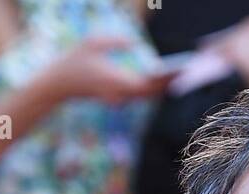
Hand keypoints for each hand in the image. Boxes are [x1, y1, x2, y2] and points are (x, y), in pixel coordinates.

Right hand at [40, 36, 179, 107]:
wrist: (59, 84)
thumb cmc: (74, 60)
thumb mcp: (94, 42)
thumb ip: (116, 41)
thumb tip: (136, 44)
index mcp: (118, 81)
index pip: (150, 85)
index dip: (167, 79)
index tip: (183, 71)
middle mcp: (121, 94)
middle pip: (152, 92)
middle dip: (170, 83)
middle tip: (189, 71)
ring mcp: (119, 98)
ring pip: (147, 95)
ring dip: (163, 86)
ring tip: (180, 73)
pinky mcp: (117, 97)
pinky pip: (139, 94)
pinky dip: (152, 87)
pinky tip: (163, 77)